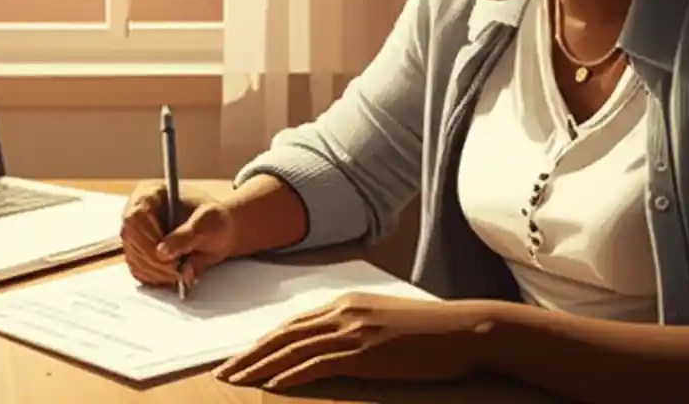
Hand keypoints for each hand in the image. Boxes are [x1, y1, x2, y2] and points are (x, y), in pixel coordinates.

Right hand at [119, 180, 236, 288]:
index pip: (135, 215)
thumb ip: (186, 235)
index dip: (146, 237)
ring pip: (132, 256)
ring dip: (154, 271)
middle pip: (130, 238)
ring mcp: (136, 234)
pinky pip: (137, 269)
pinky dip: (153, 277)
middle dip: (152, 259)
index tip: (164, 253)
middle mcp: (137, 212)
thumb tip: (162, 253)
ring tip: (178, 273)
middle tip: (175, 270)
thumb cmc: (214, 219)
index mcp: (151, 193)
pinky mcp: (140, 253)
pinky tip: (170, 275)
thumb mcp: (207, 222)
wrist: (219, 230)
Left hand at [212, 292, 492, 390]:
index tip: (241, 356)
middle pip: (284, 334)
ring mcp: (354, 330)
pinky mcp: (367, 351)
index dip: (263, 341)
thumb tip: (332, 348)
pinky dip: (292, 374)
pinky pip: (319, 363)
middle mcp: (344, 312)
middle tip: (223, 371)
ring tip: (236, 380)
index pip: (293, 323)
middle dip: (250, 354)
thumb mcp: (385, 322)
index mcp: (346, 303)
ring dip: (260, 366)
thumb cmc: (431, 332)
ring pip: (293, 348)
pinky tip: (274, 385)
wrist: (465, 330)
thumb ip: (356, 328)